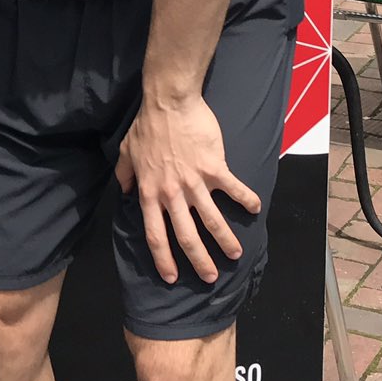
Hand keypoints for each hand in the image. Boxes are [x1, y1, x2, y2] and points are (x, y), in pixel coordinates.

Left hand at [116, 94, 260, 285]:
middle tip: (210, 278)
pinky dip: (246, 200)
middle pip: (186, 237)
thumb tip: (127, 193)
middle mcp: (172, 194)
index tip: (171, 277)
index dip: (163, 260)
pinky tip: (255, 209)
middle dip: (199, 261)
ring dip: (225, 240)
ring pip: (212, 221)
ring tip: (236, 254)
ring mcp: (194, 182)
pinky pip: (234, 189)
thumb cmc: (146, 126)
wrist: (169, 102)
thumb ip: (125, 176)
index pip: (155, 236)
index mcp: (150, 193)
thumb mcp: (126, 152)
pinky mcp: (214, 168)